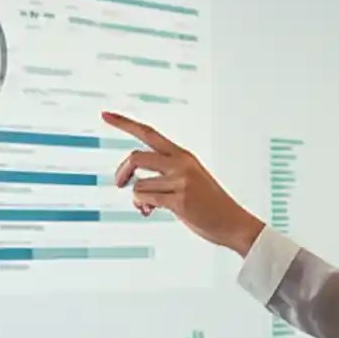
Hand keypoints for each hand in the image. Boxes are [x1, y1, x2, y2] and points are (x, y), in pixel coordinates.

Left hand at [102, 111, 263, 255]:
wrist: (233, 223)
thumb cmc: (209, 205)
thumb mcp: (190, 179)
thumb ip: (164, 176)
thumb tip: (134, 189)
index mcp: (183, 155)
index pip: (149, 133)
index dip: (125, 123)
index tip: (104, 114)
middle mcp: (181, 164)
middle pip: (136, 157)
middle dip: (121, 172)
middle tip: (119, 184)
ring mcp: (181, 181)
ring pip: (138, 185)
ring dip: (137, 198)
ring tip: (148, 206)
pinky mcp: (179, 200)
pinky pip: (145, 199)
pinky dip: (142, 206)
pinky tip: (150, 211)